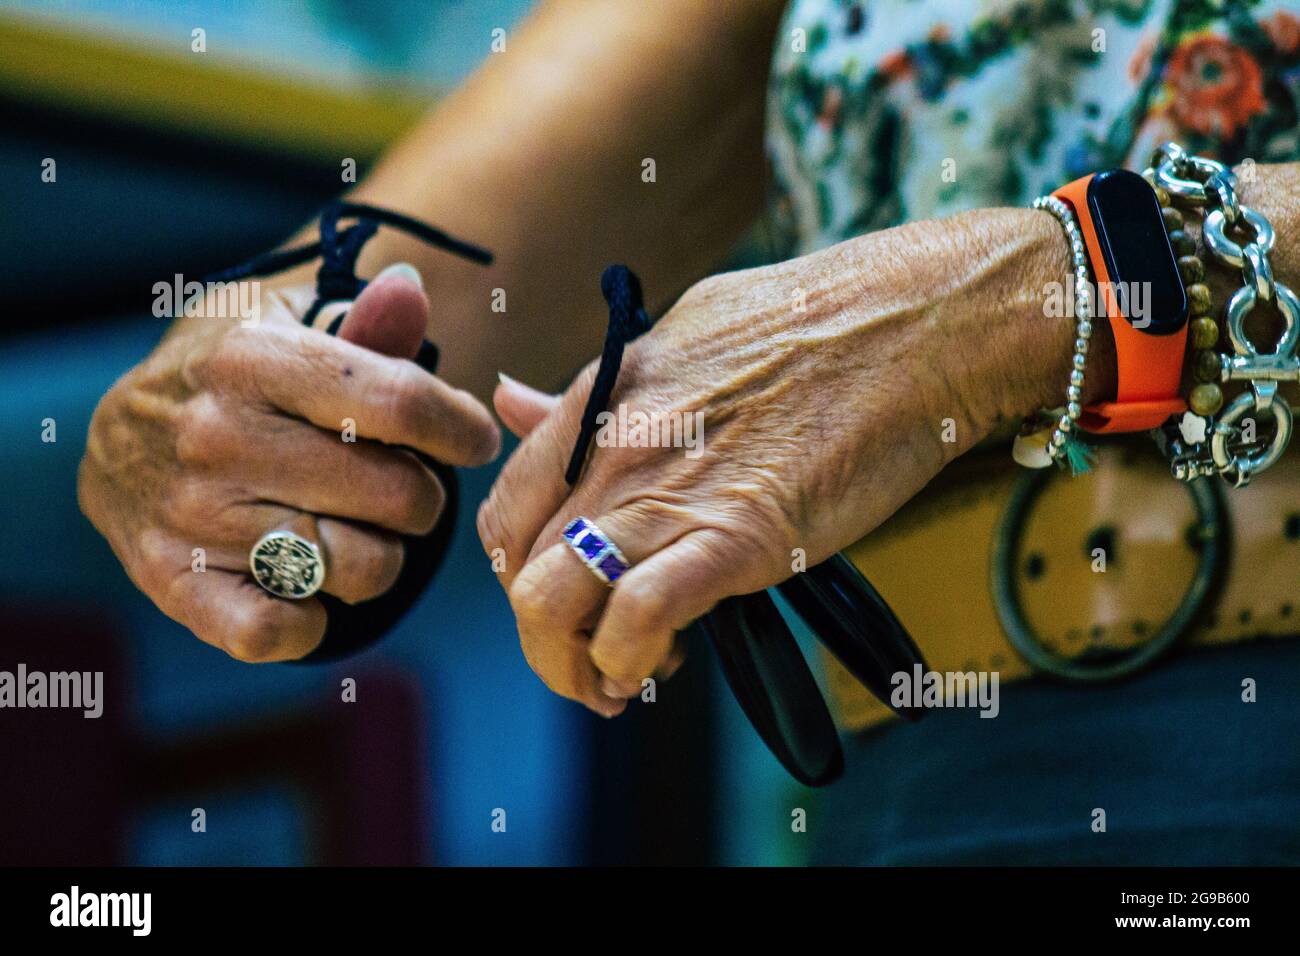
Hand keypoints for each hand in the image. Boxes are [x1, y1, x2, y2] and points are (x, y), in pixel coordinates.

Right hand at [79, 265, 499, 661]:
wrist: (117, 443)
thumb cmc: (232, 379)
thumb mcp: (286, 325)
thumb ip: (361, 320)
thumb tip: (410, 291)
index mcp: (253, 360)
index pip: (401, 403)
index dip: (461, 429)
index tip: (474, 439)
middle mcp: (219, 436)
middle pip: (397, 494)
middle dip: (423, 496)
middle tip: (402, 488)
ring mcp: (193, 516)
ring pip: (359, 567)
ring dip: (380, 557)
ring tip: (353, 531)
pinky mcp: (173, 584)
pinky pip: (278, 633)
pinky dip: (312, 621)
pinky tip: (310, 587)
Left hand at [478, 208, 1095, 715]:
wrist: (911, 326)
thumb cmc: (811, 325)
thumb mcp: (674, 338)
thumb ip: (591, 393)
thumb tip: (519, 400)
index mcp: (599, 402)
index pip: (504, 514)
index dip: (517, 577)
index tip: (561, 600)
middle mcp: (614, 452)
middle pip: (521, 573)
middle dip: (543, 640)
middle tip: (590, 661)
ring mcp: (670, 494)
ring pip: (552, 604)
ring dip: (572, 667)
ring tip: (616, 682)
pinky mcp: (736, 537)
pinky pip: (639, 617)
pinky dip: (631, 660)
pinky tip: (660, 666)